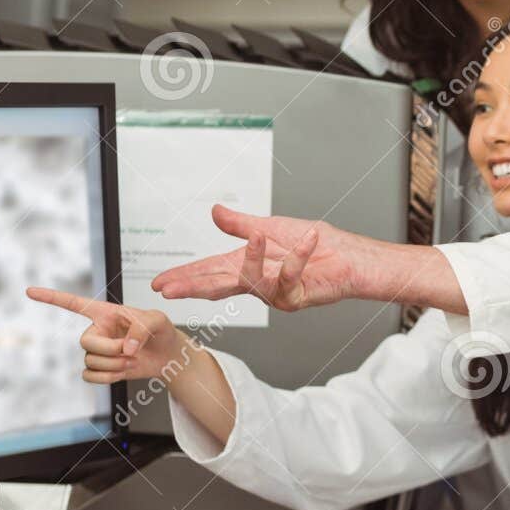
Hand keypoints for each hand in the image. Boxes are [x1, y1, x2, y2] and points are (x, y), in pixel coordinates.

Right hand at [26, 287, 183, 382]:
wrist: (167, 355)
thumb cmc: (160, 331)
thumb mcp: (158, 320)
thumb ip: (142, 328)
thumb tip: (125, 348)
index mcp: (105, 313)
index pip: (74, 304)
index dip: (51, 298)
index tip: (29, 291)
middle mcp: (96, 331)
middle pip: (85, 342)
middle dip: (109, 349)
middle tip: (130, 350)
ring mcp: (97, 351)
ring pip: (90, 361)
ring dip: (114, 364)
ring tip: (132, 360)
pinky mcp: (100, 369)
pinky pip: (89, 377)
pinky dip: (106, 378)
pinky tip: (122, 372)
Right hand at [149, 205, 367, 312]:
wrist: (349, 256)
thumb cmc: (316, 244)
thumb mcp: (271, 227)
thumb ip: (241, 225)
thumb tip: (214, 212)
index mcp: (245, 265)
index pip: (208, 271)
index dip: (184, 276)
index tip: (159, 283)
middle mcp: (256, 282)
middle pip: (219, 285)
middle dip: (193, 286)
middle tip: (168, 289)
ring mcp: (274, 293)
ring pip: (252, 281)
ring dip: (254, 259)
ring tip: (260, 237)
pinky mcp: (296, 297)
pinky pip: (291, 276)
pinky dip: (299, 256)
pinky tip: (308, 239)